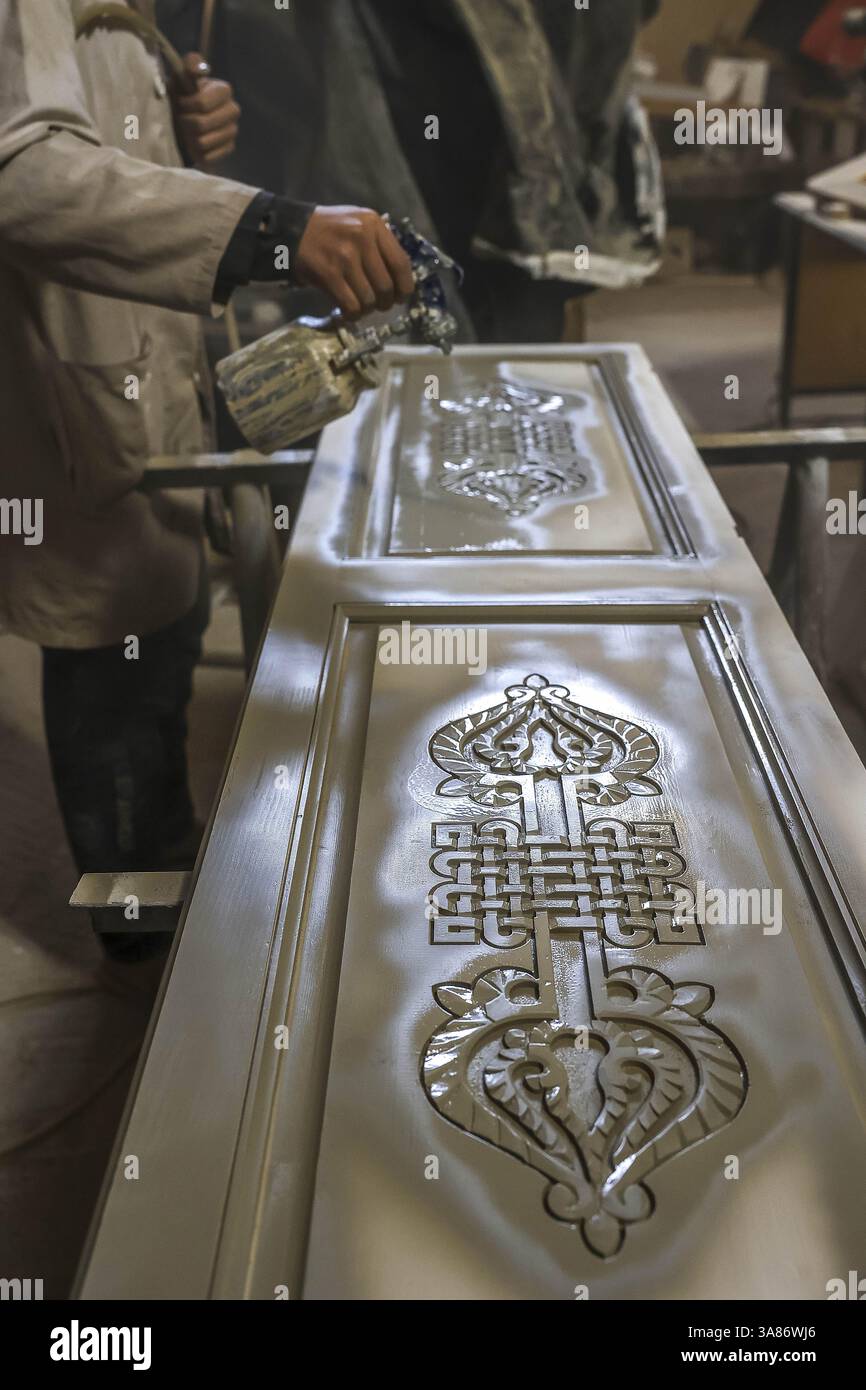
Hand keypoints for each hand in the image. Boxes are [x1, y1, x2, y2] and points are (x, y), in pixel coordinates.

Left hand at [172, 52, 239, 168]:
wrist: (185, 117)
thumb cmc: (182, 94)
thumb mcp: (181, 77)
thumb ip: (189, 66)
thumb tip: (199, 69)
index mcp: (224, 90)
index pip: (202, 104)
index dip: (185, 105)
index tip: (180, 103)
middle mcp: (233, 110)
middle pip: (202, 125)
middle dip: (186, 123)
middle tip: (181, 119)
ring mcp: (232, 131)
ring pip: (203, 142)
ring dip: (188, 139)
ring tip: (186, 131)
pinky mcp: (228, 149)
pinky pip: (207, 157)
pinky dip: (195, 152)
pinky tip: (193, 143)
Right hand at [294, 206, 415, 318]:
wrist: (293, 231)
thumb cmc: (331, 230)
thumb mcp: (359, 224)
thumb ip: (380, 244)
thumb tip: (400, 279)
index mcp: (373, 225)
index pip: (401, 263)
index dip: (405, 287)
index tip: (401, 297)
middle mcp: (362, 238)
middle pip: (386, 286)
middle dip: (385, 303)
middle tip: (379, 305)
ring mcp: (345, 257)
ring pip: (369, 299)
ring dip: (367, 310)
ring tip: (361, 306)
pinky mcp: (329, 274)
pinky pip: (351, 306)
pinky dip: (353, 315)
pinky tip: (349, 312)